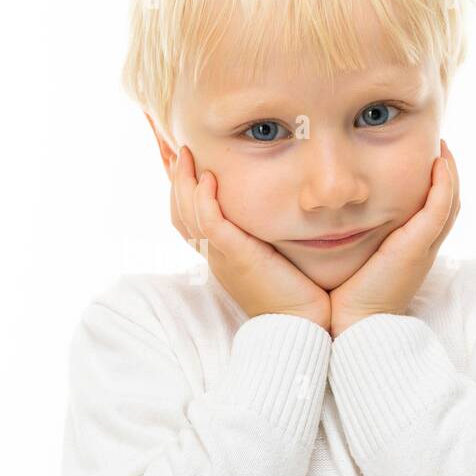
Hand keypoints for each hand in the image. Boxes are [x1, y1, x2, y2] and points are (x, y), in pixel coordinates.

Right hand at [170, 144, 331, 331]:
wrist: (300, 325)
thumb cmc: (296, 293)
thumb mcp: (274, 256)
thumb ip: (265, 234)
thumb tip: (278, 209)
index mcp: (220, 255)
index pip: (188, 218)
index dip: (182, 190)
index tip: (182, 163)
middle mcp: (213, 254)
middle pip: (180, 213)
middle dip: (175, 179)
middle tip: (177, 151)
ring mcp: (220, 255)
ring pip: (187, 214)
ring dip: (184, 181)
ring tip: (186, 154)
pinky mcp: (235, 256)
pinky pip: (210, 223)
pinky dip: (205, 200)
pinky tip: (208, 178)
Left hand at [329, 139, 459, 337]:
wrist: (348, 329)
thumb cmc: (337, 302)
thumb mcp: (343, 262)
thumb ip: (340, 240)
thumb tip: (316, 215)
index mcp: (405, 251)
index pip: (427, 211)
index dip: (430, 186)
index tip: (419, 160)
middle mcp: (419, 248)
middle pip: (446, 203)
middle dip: (446, 174)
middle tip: (438, 146)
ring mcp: (422, 248)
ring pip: (450, 203)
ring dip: (450, 173)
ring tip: (443, 146)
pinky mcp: (416, 249)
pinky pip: (440, 210)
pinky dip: (444, 185)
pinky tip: (440, 163)